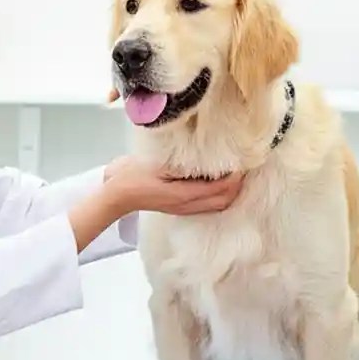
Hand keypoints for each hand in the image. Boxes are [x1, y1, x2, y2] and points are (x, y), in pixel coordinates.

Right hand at [102, 156, 243, 215]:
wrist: (117, 194)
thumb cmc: (132, 175)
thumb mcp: (156, 162)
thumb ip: (180, 160)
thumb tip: (203, 151)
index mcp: (183, 194)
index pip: (220, 188)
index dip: (234, 176)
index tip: (240, 159)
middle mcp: (187, 204)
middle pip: (224, 200)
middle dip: (237, 184)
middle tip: (241, 164)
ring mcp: (184, 208)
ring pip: (219, 204)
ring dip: (230, 189)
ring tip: (233, 171)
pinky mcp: (181, 207)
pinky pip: (209, 204)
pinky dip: (219, 193)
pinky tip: (217, 180)